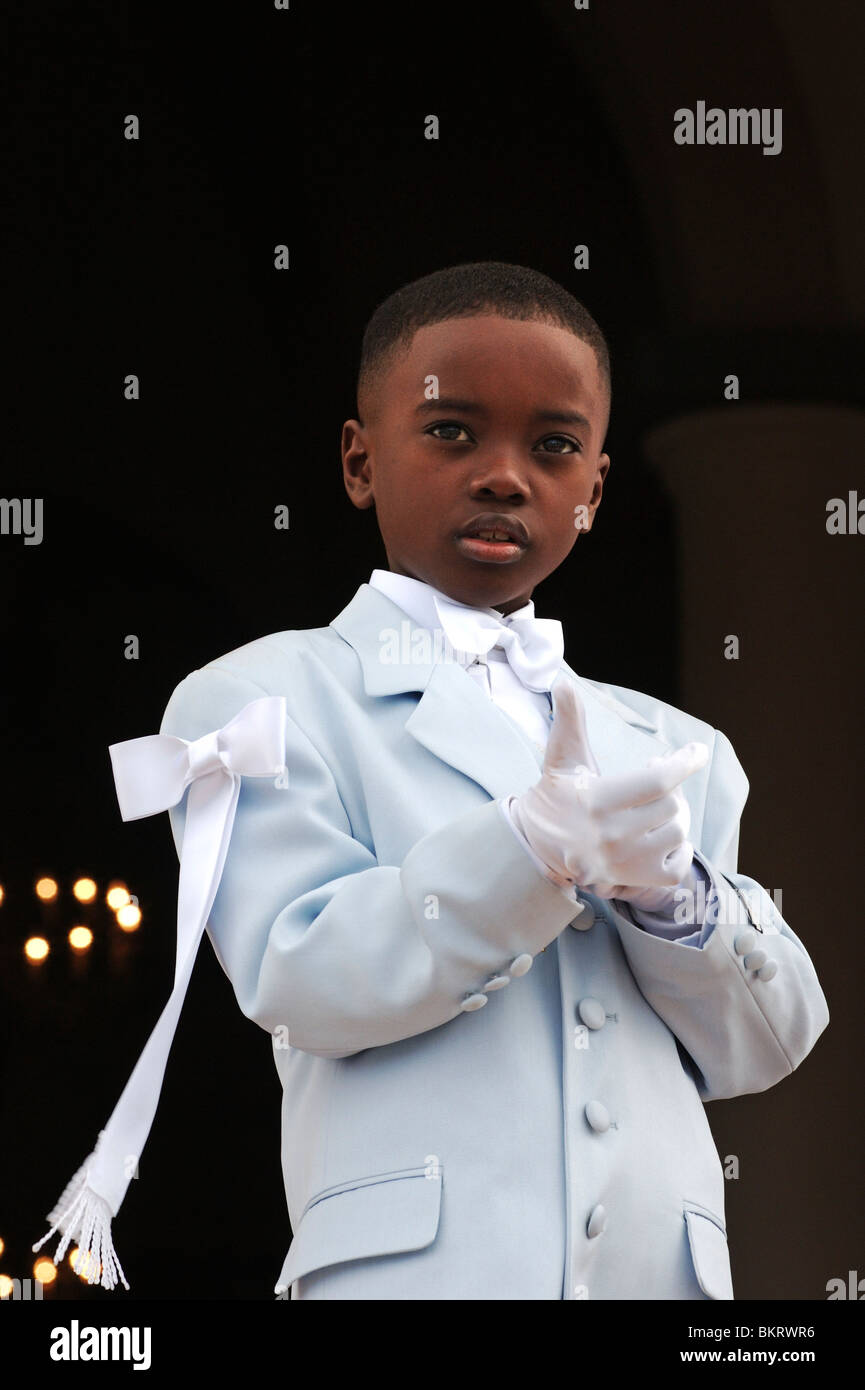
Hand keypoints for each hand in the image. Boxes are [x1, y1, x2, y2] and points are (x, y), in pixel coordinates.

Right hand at [510, 677, 708, 899]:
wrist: (536, 846)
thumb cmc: (557, 796)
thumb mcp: (562, 758)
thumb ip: (569, 720)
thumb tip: (562, 682)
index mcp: (598, 799)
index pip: (658, 781)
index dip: (684, 763)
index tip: (697, 753)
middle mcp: (612, 834)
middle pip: (672, 805)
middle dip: (673, 788)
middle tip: (659, 782)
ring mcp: (623, 860)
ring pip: (677, 832)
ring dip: (676, 816)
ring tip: (659, 808)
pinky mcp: (631, 879)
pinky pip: (676, 866)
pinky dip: (680, 850)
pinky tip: (667, 836)